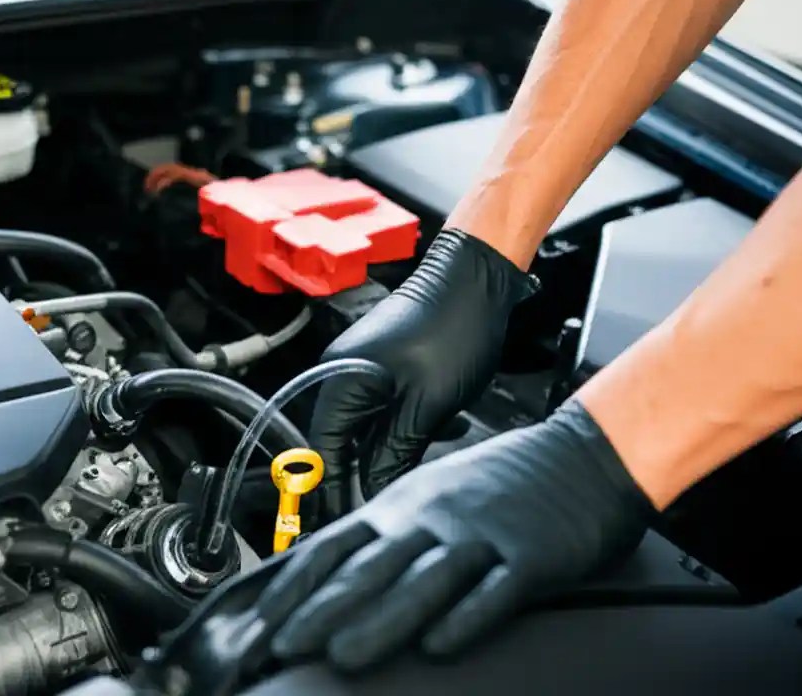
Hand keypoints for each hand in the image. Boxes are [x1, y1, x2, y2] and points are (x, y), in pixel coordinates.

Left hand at [257, 401, 652, 670]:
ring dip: (381, 620)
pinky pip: (495, 590)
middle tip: (284, 646)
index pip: (334, 546)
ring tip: (343, 655)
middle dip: (322, 609)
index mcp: (401, 505)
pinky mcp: (531, 557)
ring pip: (422, 581)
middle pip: (370, 568)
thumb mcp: (428, 494)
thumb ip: (380, 532)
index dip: (296, 585)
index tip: (262, 622)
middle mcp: (431, 518)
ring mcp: (481, 535)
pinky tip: (441, 645)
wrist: (583, 452)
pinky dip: (466, 617)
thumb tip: (323, 570)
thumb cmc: (500, 481)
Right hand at [310, 229, 535, 510]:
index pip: (323, 455)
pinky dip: (405, 427)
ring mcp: (362, 367)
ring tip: (424, 462)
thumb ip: (393, 455)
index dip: (333, 493)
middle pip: (341, 444)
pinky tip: (439, 429)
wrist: (478, 278)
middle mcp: (341, 372)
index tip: (343, 522)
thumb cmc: (453, 327)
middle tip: (390, 506)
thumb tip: (374, 493)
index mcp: (339, 382)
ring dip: (393, 450)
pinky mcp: (385, 364)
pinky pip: (384, 408)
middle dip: (367, 474)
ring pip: (367, 428)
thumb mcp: (426, 407)